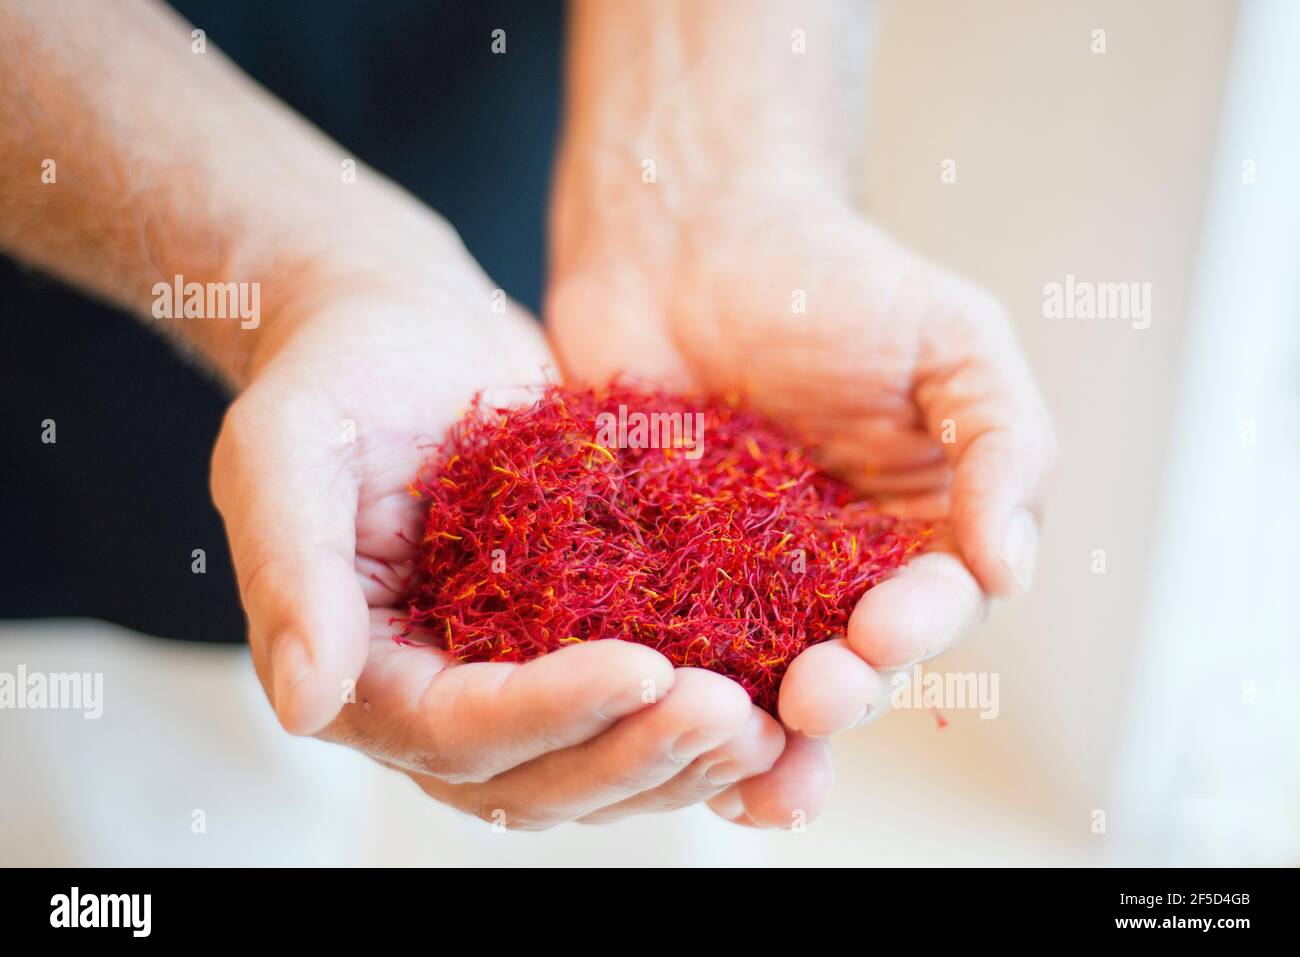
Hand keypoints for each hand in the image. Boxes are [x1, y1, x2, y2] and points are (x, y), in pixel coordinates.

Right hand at [210, 233, 787, 829]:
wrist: (408, 327)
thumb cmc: (338, 370)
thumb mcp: (287, 446)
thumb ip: (290, 569)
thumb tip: (302, 701)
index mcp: (363, 669)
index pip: (455, 730)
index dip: (548, 713)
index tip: (642, 668)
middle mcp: (439, 695)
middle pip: (537, 778)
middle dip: (635, 754)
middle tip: (731, 714)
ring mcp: (510, 677)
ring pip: (598, 766)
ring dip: (682, 760)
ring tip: (772, 725)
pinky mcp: (572, 643)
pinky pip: (638, 709)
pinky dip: (699, 720)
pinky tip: (776, 701)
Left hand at [548, 183, 1058, 815]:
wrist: (683, 239)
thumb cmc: (829, 277)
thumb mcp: (950, 339)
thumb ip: (1004, 441)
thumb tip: (1012, 567)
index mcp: (919, 528)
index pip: (939, 603)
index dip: (919, 629)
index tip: (882, 632)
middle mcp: (837, 572)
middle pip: (852, 662)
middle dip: (842, 692)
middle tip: (814, 698)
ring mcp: (743, 583)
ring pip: (762, 681)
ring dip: (762, 733)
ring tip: (746, 768)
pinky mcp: (655, 580)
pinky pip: (667, 649)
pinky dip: (666, 695)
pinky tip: (654, 725)